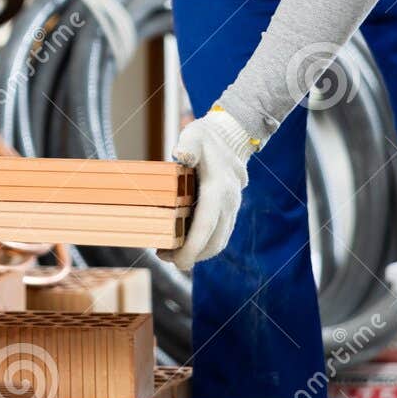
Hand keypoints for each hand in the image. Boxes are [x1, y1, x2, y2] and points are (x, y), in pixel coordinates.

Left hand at [162, 106, 254, 271]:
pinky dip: (203, 245)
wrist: (231, 137)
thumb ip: (188, 146)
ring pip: (218, 242)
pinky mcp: (230, 211)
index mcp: (218, 189)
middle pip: (214, 242)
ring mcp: (232, 208)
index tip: (177, 261)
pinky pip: (219, 235)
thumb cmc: (206, 138)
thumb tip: (181, 155)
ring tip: (169, 253)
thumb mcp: (193, 137)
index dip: (192, 248)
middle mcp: (228, 203)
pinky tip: (183, 243)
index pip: (206, 227)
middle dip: (191, 256)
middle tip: (165, 257)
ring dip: (196, 253)